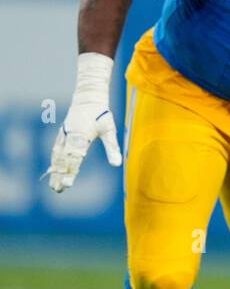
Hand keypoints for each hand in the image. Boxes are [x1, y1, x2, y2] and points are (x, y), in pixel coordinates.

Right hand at [47, 52, 120, 192]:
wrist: (88, 98)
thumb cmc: (101, 115)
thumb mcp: (110, 130)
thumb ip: (112, 148)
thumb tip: (118, 164)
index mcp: (80, 135)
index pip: (75, 157)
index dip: (71, 171)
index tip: (68, 184)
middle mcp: (69, 136)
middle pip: (63, 159)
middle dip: (61, 175)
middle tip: (59, 190)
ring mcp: (64, 135)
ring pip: (57, 156)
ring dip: (55, 171)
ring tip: (54, 186)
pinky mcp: (62, 134)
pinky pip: (56, 150)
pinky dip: (54, 161)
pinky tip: (53, 170)